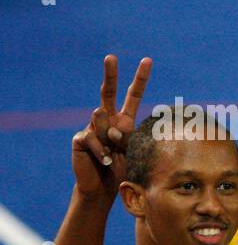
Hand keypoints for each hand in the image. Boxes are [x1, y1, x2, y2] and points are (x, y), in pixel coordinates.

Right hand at [72, 55, 152, 200]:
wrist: (103, 187)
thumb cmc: (122, 169)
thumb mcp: (132, 152)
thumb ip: (126, 137)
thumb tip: (109, 127)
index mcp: (124, 120)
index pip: (132, 96)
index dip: (140, 79)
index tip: (148, 60)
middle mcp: (107, 120)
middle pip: (107, 92)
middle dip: (110, 74)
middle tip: (111, 57)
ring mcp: (92, 127)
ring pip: (101, 121)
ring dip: (110, 139)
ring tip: (114, 154)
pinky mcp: (81, 138)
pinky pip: (93, 139)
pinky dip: (102, 152)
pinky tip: (104, 161)